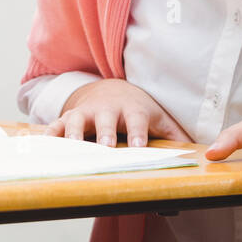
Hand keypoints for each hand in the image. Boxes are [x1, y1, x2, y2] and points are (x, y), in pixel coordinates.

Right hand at [45, 78, 191, 146]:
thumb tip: (198, 152)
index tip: (139, 147)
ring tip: (71, 147)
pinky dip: (49, 133)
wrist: (110, 89)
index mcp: (131, 110)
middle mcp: (107, 110)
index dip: (138, 133)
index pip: (137, 121)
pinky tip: (43, 143)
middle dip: (104, 133)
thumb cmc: (137, 110)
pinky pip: (56, 125)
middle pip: (105, 121)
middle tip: (105, 147)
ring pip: (76, 121)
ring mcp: (86, 113)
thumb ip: (174, 135)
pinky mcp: (69, 116)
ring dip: (73, 133)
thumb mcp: (157, 118)